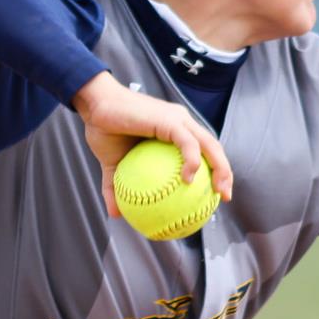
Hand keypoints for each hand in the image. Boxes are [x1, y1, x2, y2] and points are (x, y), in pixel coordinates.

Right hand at [71, 72, 233, 218]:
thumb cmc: (103, 128)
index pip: (202, 150)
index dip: (214, 170)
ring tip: (218, 191)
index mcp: (174, 130)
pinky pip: (188, 143)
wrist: (93, 104)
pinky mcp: (170, 119)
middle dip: (225, 172)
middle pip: (213, 148)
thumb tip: (114, 214)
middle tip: (224, 196)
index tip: (214, 194)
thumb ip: (115, 188)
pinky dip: (192, 160)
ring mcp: (178, 119)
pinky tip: (189, 180)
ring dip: (220, 167)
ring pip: (208, 144)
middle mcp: (181, 123)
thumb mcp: (110, 165)